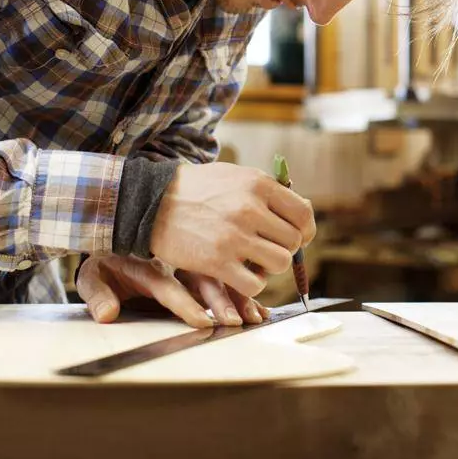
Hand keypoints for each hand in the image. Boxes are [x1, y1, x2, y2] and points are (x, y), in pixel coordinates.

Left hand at [76, 254, 267, 328]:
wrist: (121, 220)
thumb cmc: (108, 260)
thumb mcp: (96, 275)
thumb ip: (98, 294)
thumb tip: (106, 314)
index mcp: (146, 265)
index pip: (166, 285)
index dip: (185, 303)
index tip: (202, 321)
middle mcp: (174, 259)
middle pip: (202, 278)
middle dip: (221, 301)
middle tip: (235, 322)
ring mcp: (191, 257)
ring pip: (221, 273)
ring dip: (239, 295)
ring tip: (255, 316)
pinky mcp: (201, 260)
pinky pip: (228, 272)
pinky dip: (244, 287)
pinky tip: (258, 307)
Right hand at [149, 162, 316, 297]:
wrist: (152, 202)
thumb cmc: (197, 189)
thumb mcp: (234, 175)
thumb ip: (267, 189)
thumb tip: (302, 209)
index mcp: (258, 184)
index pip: (303, 214)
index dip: (305, 230)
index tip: (298, 237)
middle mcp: (250, 209)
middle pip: (294, 241)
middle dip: (286, 249)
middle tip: (270, 249)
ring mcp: (234, 236)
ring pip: (279, 263)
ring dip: (271, 267)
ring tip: (256, 262)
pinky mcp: (217, 261)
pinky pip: (255, 284)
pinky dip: (253, 283)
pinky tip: (241, 274)